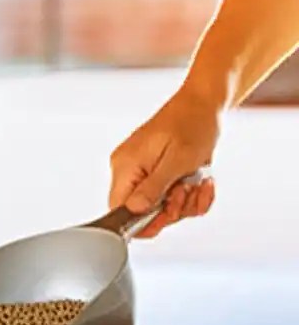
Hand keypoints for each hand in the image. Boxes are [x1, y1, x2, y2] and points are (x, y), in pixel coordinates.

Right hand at [108, 88, 221, 237]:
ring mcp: (143, 173)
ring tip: (198, 180)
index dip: (143, 221)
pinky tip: (199, 180)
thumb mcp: (177, 159)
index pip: (119, 210)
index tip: (168, 215)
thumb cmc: (192, 123)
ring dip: (187, 200)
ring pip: (161, 207)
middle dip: (173, 207)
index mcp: (125, 166)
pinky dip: (190, 194)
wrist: (205, 103)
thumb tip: (134, 210)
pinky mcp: (157, 174)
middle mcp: (129, 171)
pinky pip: (170, 198)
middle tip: (188, 189)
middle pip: (142, 212)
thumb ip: (153, 187)